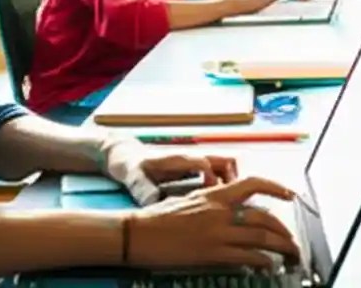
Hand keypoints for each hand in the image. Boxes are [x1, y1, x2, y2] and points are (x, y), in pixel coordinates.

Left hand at [102, 138, 239, 205]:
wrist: (127, 156)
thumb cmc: (132, 167)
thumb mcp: (133, 178)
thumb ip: (144, 190)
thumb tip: (154, 203)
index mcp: (179, 159)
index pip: (206, 164)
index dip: (212, 181)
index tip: (210, 198)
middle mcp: (192, 157)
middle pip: (226, 161)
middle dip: (233, 180)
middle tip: (229, 203)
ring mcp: (197, 160)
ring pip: (226, 165)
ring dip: (232, 182)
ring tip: (227, 203)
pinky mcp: (197, 166)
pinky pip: (220, 171)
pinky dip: (225, 182)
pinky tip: (218, 200)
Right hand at [127, 177, 299, 271]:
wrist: (136, 233)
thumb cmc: (158, 218)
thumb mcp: (190, 200)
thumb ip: (214, 203)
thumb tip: (233, 212)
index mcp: (215, 194)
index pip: (254, 183)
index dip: (277, 188)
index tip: (290, 195)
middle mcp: (220, 211)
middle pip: (265, 216)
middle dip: (284, 230)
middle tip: (293, 240)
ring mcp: (217, 232)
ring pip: (262, 236)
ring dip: (282, 246)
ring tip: (291, 254)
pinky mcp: (212, 253)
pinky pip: (247, 256)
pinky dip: (263, 261)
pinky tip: (268, 265)